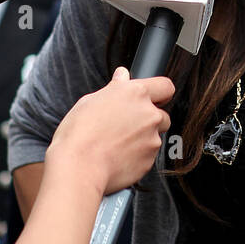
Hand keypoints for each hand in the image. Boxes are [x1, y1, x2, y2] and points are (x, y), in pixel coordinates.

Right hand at [44, 67, 173, 198]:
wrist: (78, 167)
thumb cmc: (79, 133)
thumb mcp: (90, 101)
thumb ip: (114, 88)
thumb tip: (122, 76)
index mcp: (136, 93)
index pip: (165, 86)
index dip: (159, 93)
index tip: (153, 98)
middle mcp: (149, 114)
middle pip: (162, 115)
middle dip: (149, 120)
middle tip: (125, 126)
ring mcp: (152, 139)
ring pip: (155, 137)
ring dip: (143, 139)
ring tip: (116, 144)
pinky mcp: (150, 161)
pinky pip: (148, 156)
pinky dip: (137, 156)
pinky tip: (117, 156)